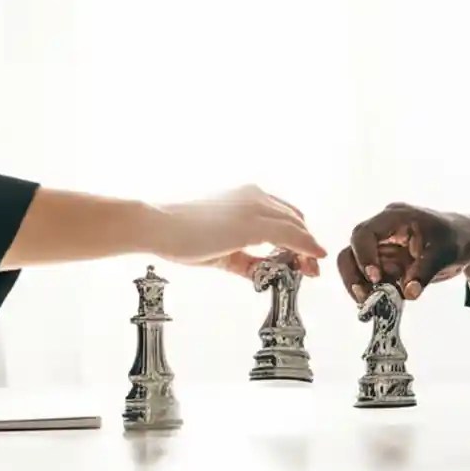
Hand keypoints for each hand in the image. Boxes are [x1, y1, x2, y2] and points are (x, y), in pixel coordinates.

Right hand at [153, 184, 325, 278]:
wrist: (157, 226)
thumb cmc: (180, 234)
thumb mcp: (222, 249)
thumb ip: (247, 260)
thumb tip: (263, 274)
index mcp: (246, 196)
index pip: (284, 216)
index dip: (299, 238)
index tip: (305, 257)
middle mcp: (254, 196)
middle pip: (295, 221)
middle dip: (306, 246)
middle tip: (311, 269)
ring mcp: (254, 206)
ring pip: (297, 227)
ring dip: (308, 250)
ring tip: (311, 270)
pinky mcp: (253, 223)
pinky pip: (291, 236)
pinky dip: (306, 248)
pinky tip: (312, 259)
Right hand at [337, 202, 469, 301]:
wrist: (465, 242)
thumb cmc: (456, 237)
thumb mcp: (446, 251)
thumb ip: (426, 271)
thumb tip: (409, 292)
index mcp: (395, 218)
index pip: (365, 233)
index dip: (364, 255)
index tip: (375, 278)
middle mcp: (382, 232)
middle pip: (351, 250)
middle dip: (353, 275)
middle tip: (364, 298)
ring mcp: (382, 249)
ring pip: (354, 267)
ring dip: (359, 287)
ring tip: (372, 305)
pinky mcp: (386, 266)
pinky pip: (369, 281)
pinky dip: (372, 293)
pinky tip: (381, 305)